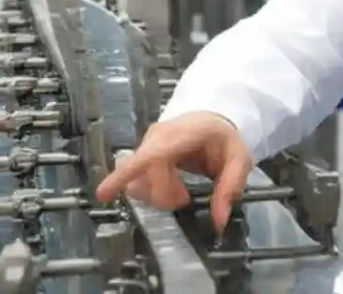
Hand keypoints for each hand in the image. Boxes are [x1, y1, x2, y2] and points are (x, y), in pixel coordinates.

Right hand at [95, 111, 252, 232]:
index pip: (150, 155)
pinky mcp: (140, 152)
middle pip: (145, 175)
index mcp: (183, 134)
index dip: (125, 174)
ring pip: (137, 181)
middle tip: (186, 198)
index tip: (103, 194)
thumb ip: (230, 188)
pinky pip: (136, 179)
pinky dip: (150, 190)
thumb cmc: (225, 140)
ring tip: (179, 189)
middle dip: (164, 195)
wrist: (213, 120)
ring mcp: (146, 143)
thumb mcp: (239, 161)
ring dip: (156, 194)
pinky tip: (168, 186)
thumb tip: (219, 222)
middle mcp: (157, 136)